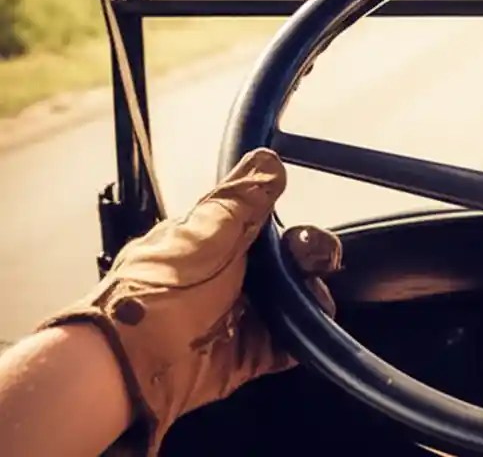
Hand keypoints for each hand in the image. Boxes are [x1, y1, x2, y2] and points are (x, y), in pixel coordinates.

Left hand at [39, 149, 340, 454]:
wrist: (133, 361)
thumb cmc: (163, 286)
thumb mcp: (204, 232)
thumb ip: (241, 198)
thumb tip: (269, 158)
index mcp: (216, 242)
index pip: (266, 225)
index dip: (288, 221)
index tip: (298, 224)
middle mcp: (233, 277)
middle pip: (292, 259)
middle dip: (312, 254)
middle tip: (309, 261)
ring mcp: (244, 316)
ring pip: (299, 298)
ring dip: (312, 295)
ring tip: (306, 301)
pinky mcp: (251, 355)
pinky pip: (291, 343)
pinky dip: (304, 338)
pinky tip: (306, 330)